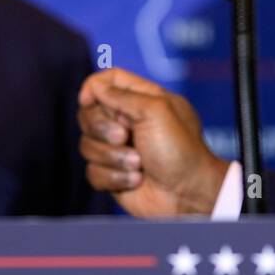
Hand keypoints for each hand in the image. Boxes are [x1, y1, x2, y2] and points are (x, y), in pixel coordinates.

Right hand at [78, 67, 229, 217]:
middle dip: (102, 128)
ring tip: (139, 164)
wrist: (187, 194)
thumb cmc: (180, 150)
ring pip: (87, 145)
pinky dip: (114, 177)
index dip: (93, 88)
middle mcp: (127, 122)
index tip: (88, 101)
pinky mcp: (113, 174)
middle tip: (125, 137)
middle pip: (89, 114)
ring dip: (114, 157)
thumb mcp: (156, 111)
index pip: (108, 80)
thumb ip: (122, 95)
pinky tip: (136, 180)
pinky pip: (92, 171)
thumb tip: (94, 87)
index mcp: (142, 100)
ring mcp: (118, 149)